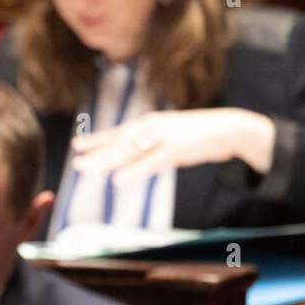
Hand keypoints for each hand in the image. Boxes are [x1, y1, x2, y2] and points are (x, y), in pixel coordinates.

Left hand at [71, 107, 276, 182]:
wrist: (228, 128)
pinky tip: (118, 179)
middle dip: (96, 153)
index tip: (77, 146)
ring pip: (129, 151)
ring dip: (107, 161)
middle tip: (76, 163)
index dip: (98, 140)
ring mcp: (163, 137)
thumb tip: (135, 160)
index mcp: (149, 124)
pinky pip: (149, 162)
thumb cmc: (196, 136)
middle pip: (119, 143)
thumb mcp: (168, 141)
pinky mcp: (176, 149)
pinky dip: (133, 171)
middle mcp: (152, 128)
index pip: (118, 134)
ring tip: (87, 170)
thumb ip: (151, 149)